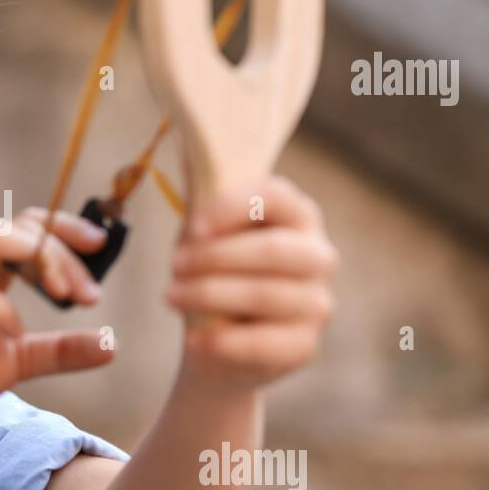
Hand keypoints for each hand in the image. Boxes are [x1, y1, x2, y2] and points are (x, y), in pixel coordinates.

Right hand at [0, 207, 117, 434]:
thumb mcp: (19, 360)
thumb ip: (61, 349)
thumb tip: (113, 344)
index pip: (30, 226)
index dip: (66, 229)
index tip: (101, 247)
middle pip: (20, 227)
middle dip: (62, 253)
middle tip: (89, 295)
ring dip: (39, 260)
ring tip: (64, 296)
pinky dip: (2, 309)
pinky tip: (18, 332)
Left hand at [166, 175, 337, 389]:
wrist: (214, 344)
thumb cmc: (210, 274)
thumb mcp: (203, 234)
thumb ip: (204, 198)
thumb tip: (189, 144)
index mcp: (297, 216)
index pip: (277, 197)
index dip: (233, 209)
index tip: (192, 227)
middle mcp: (318, 255)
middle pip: (273, 250)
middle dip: (215, 258)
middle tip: (171, 267)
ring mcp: (318, 302)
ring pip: (268, 294)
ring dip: (210, 295)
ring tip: (170, 297)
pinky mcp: (305, 345)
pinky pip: (267, 343)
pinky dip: (224, 342)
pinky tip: (194, 343)